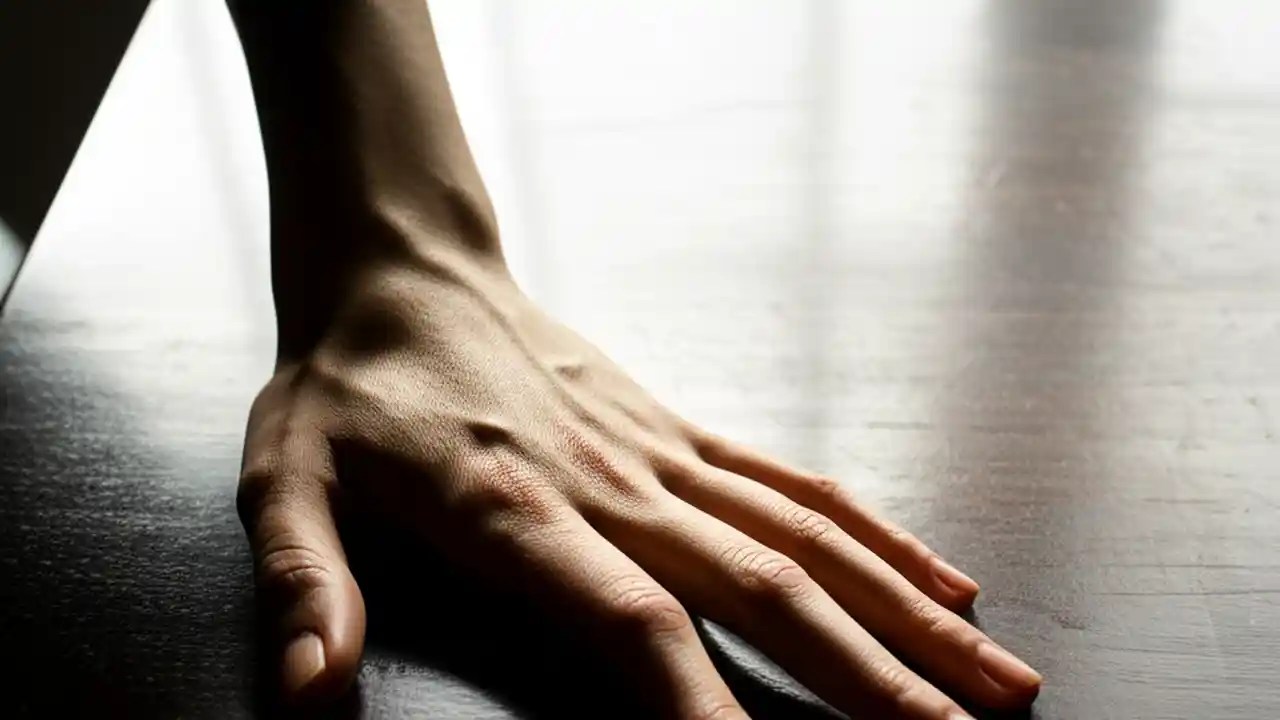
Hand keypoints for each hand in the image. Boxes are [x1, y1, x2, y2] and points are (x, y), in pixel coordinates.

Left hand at [237, 252, 1041, 717]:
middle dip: (867, 679)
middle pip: (763, 590)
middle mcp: (616, 483)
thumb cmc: (349, 388)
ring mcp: (663, 452)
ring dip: (905, 616)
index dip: (707, 710)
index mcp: (519, 512)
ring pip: (807, 539)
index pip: (635, 626)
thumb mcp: (285, 482)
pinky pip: (795, 481)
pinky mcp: (681, 428)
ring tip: (990, 685)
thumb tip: (307, 700)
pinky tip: (943, 580)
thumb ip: (306, 587)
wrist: (403, 271)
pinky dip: (878, 534)